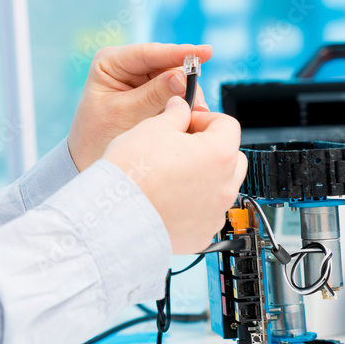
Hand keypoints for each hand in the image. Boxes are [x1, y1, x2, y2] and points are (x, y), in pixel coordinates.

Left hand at [68, 43, 211, 171]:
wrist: (90, 159)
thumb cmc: (98, 137)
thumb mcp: (125, 114)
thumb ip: (154, 95)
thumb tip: (182, 78)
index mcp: (110, 62)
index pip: (148, 53)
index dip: (178, 53)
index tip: (205, 52)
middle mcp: (127, 65)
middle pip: (166, 64)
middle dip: (186, 82)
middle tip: (200, 106)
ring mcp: (141, 79)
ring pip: (176, 79)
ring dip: (187, 96)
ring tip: (195, 117)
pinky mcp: (152, 94)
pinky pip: (175, 93)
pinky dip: (184, 105)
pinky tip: (191, 118)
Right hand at [103, 97, 246, 254]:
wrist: (113, 217)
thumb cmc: (131, 174)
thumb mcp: (151, 128)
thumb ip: (174, 114)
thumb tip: (180, 108)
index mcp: (218, 154)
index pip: (227, 125)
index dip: (205, 119)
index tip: (187, 123)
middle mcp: (224, 186)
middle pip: (231, 158)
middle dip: (212, 150)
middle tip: (182, 149)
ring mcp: (215, 214)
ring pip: (220, 188)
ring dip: (205, 179)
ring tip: (172, 177)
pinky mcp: (202, 235)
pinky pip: (206, 215)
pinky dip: (194, 207)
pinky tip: (169, 202)